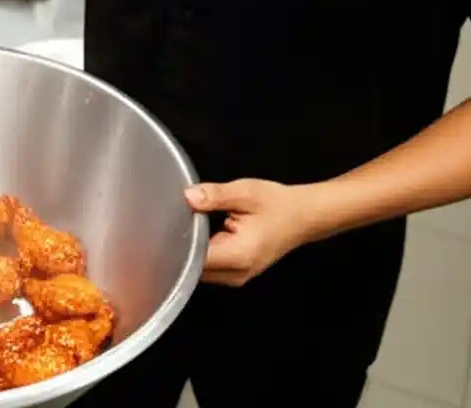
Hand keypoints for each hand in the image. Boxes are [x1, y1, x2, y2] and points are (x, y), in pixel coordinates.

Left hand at [184, 179, 318, 286]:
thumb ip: (214, 195)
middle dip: (180, 245)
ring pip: (198, 269)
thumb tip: (188, 196)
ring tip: (189, 226)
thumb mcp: (246, 193)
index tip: (165, 227)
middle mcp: (235, 273)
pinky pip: (208, 267)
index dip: (175, 243)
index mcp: (238, 256)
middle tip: (174, 221)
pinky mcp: (236, 273)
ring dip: (191, 249)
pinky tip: (200, 234)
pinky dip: (201, 252)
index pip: (192, 259)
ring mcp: (236, 277)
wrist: (304, 216)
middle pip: (191, 267)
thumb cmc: (279, 205)